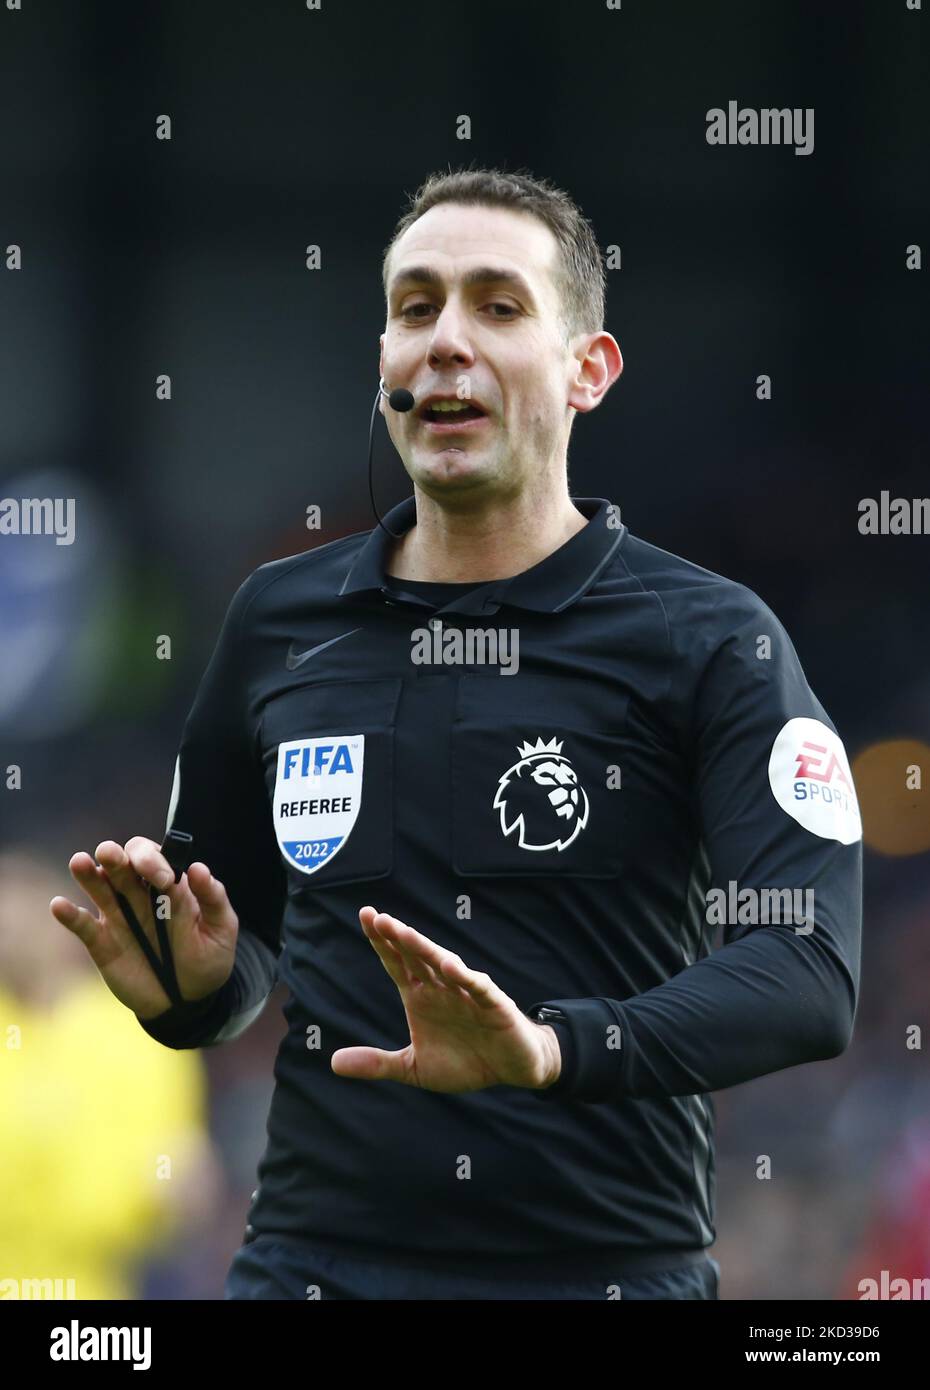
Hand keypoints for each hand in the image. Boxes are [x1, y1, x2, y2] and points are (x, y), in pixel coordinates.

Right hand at [49, 837, 238, 1018]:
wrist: (189, 1000)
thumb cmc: (207, 959)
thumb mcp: (222, 929)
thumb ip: (214, 898)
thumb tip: (199, 868)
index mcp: (168, 885)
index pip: (153, 857)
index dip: (153, 860)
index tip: (164, 879)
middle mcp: (140, 894)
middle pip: (121, 863)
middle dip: (116, 856)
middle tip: (112, 856)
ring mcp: (119, 917)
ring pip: (98, 886)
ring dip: (88, 873)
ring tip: (80, 863)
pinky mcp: (102, 943)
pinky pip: (83, 925)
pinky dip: (69, 915)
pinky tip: (60, 905)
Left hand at [330, 907, 561, 1092]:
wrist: (512, 1069)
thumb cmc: (466, 1061)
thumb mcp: (414, 1068)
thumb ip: (377, 1063)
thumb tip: (332, 1061)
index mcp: (421, 996)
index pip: (397, 963)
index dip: (381, 942)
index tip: (365, 917)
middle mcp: (441, 987)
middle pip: (416, 957)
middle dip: (397, 937)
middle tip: (376, 917)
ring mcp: (467, 993)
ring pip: (444, 965)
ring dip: (425, 949)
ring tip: (404, 933)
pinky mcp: (494, 1005)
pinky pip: (478, 988)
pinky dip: (466, 977)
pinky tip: (450, 966)